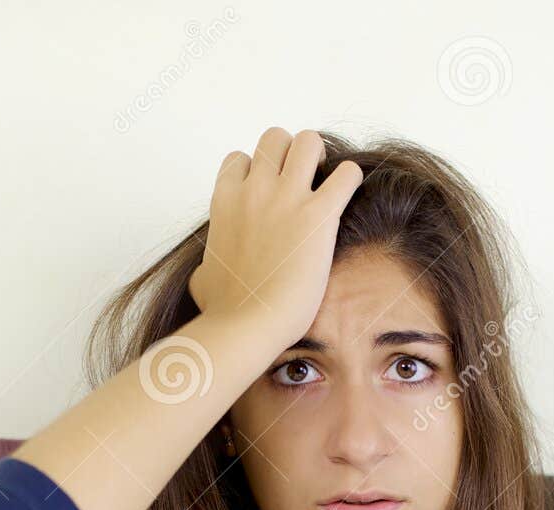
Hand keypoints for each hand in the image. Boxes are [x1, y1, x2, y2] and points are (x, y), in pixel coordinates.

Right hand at [188, 127, 362, 348]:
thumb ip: (208, 264)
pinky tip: (347, 197)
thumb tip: (206, 275)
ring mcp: (286, 199)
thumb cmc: (223, 311)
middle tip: (302, 183)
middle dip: (290, 155)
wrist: (246, 326)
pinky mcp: (318, 216)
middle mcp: (254, 190)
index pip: (241, 159)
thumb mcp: (203, 279)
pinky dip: (350, 179)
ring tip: (325, 183)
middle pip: (274, 138)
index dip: (258, 173)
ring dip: (319, 157)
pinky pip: (345, 174)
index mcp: (225, 200)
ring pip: (307, 141)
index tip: (269, 194)